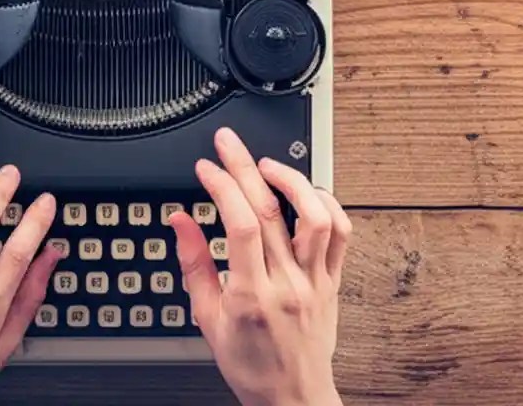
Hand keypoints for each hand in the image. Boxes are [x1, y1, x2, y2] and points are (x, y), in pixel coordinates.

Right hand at [169, 127, 351, 405]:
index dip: (222, 186)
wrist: (292, 396)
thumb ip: (193, 265)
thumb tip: (180, 222)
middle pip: (271, 210)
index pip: (240, 224)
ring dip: (291, 180)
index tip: (205, 168)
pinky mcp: (334, 282)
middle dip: (243, 166)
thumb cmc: (250, 364)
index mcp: (251, 295)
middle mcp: (288, 284)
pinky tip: (306, 190)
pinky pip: (342, 235)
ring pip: (315, 217)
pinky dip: (327, 204)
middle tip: (227, 142)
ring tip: (267, 164)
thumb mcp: (206, 318)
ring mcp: (316, 281)